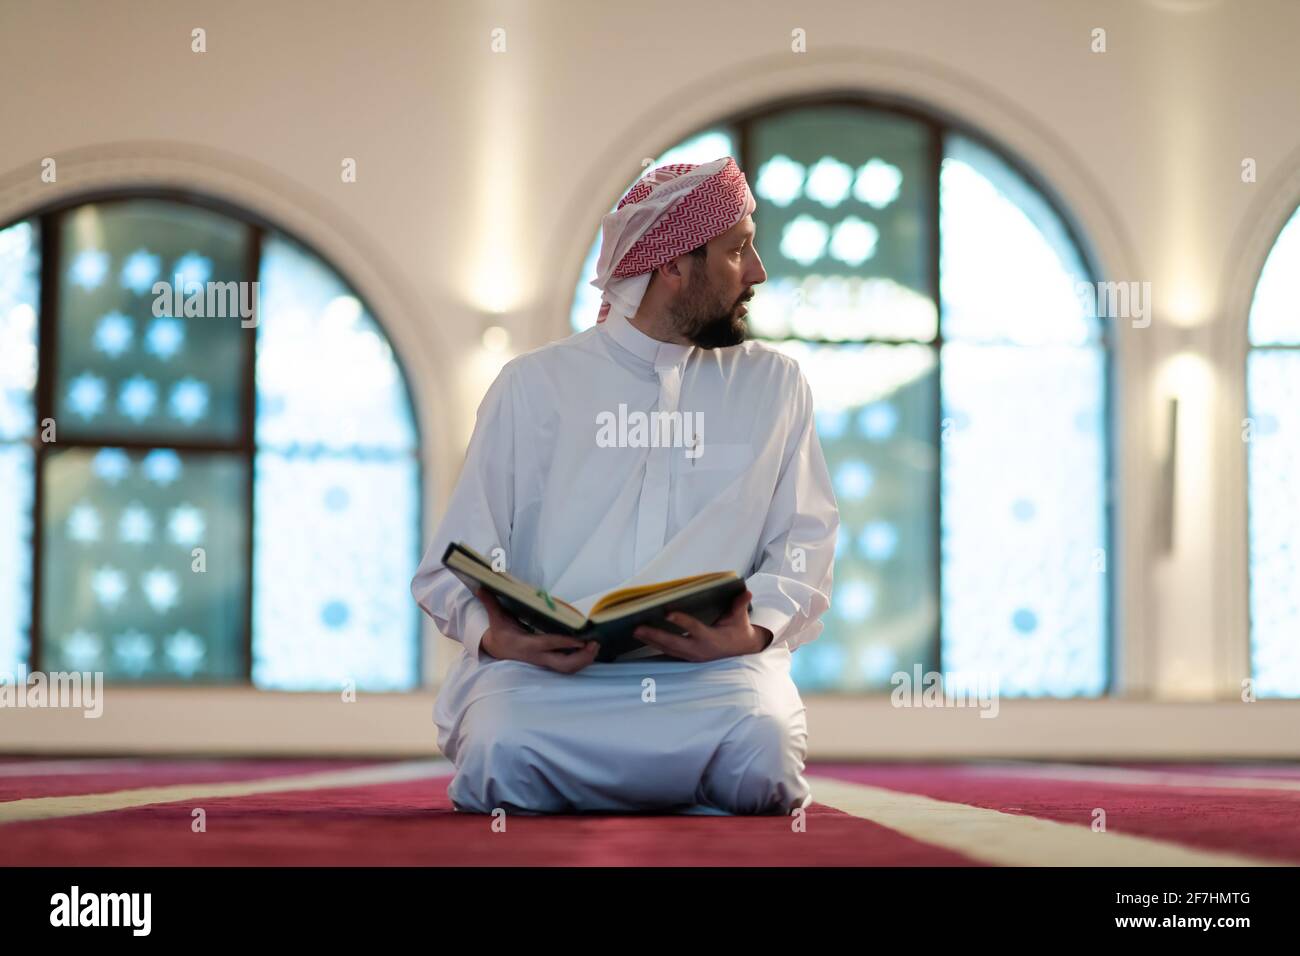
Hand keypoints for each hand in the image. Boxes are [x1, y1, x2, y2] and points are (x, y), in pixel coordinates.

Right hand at [476, 590, 599, 673]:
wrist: (496, 651)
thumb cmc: (499, 632)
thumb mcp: (495, 618)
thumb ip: (491, 602)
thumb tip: (480, 586)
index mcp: (526, 645)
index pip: (548, 644)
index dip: (564, 643)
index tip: (580, 639)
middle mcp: (537, 656)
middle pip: (563, 664)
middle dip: (581, 657)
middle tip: (595, 644)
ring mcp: (544, 662)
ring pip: (567, 668)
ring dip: (584, 660)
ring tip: (596, 646)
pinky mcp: (548, 663)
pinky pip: (567, 667)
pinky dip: (581, 661)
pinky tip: (590, 651)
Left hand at [633, 589, 771, 661]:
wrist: (740, 650)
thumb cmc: (738, 631)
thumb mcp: (741, 619)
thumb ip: (740, 605)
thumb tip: (746, 592)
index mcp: (712, 639)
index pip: (694, 629)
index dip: (681, 621)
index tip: (667, 613)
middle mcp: (699, 650)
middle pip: (673, 643)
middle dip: (655, 636)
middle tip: (637, 627)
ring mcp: (691, 656)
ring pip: (667, 649)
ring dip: (650, 640)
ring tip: (634, 631)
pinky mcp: (686, 658)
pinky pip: (667, 653)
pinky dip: (654, 646)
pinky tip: (641, 639)